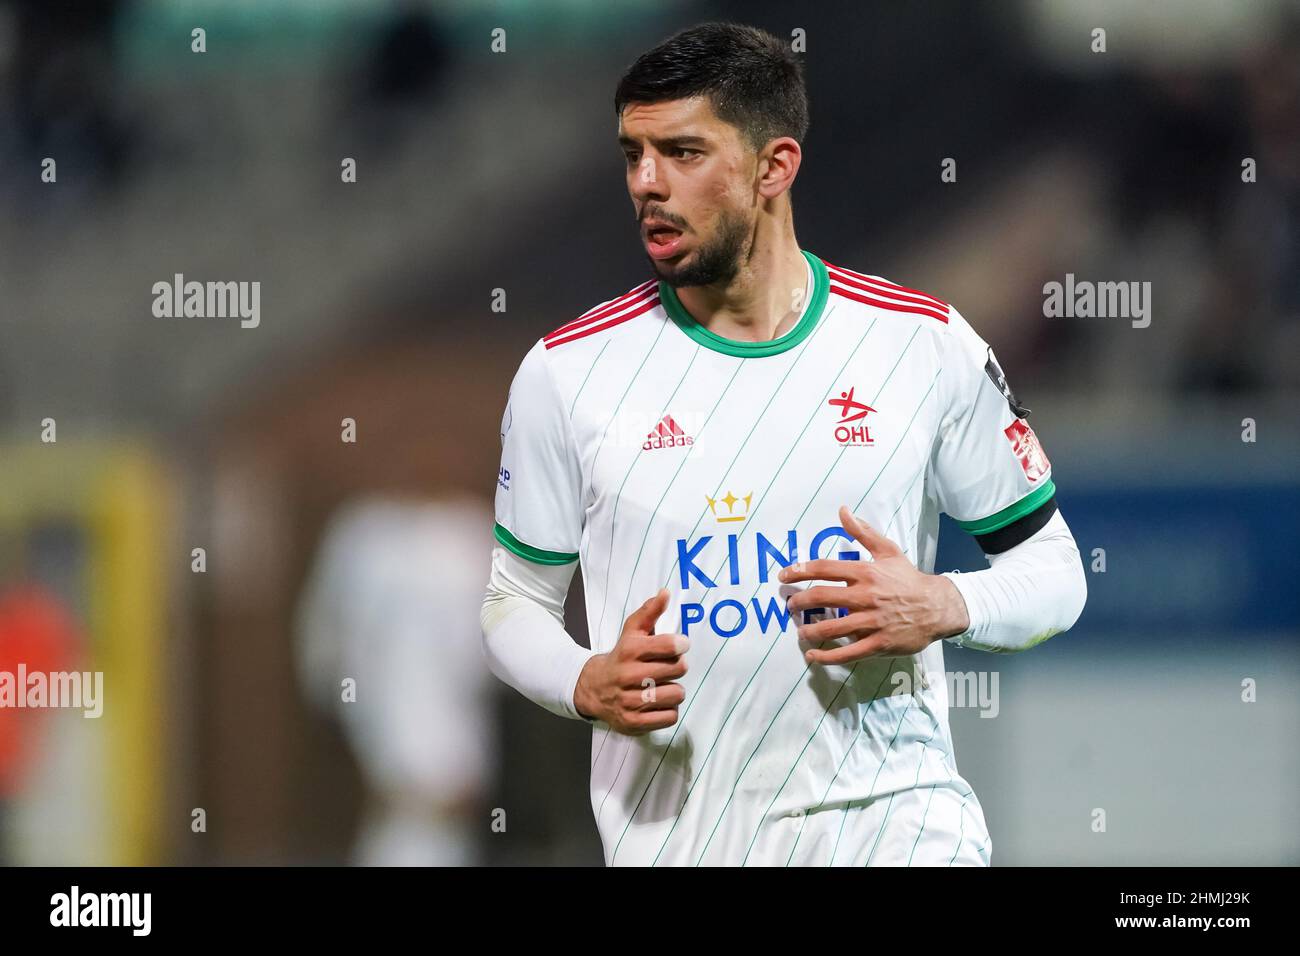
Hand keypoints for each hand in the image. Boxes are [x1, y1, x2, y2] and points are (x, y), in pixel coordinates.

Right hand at [573, 588, 688, 733]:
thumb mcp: (631, 632)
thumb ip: (650, 612)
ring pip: (676, 694)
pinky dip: (669, 709)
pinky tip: (658, 702)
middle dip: (678, 666)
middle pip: (677, 669)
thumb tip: (666, 593)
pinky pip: (670, 716)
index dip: (681, 644)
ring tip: (663, 686)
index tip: (681, 645)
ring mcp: (630, 701)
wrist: (592, 688)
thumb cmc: (621, 657)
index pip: (668, 645)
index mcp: (629, 650)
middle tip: (670, 667)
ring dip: (675, 690)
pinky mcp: (633, 722)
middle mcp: (628, 675)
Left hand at [779, 505, 969, 664]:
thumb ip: (863, 532)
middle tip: (790, 606)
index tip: (784, 576)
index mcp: (865, 572)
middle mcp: (865, 596)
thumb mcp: (888, 551)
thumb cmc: (909, 578)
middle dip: (799, 602)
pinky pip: (848, 653)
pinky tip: (812, 656)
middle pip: (822, 597)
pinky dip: (827, 656)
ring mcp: (872, 622)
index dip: (799, 571)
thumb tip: (843, 511)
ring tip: (800, 631)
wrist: (937, 607)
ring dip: (809, 630)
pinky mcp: (878, 643)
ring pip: (832, 628)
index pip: (824, 568)